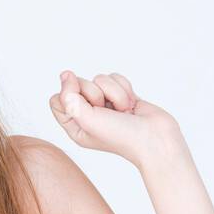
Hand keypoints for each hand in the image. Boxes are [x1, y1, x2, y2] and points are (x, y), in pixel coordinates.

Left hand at [48, 71, 181, 167]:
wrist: (156, 139)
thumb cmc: (121, 136)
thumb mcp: (86, 120)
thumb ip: (69, 97)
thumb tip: (65, 74)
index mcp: (74, 124)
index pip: (56, 99)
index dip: (69, 94)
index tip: (84, 103)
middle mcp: (87, 114)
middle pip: (77, 84)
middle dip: (95, 93)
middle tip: (108, 111)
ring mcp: (106, 104)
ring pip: (99, 79)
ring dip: (114, 92)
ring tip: (123, 110)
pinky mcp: (121, 96)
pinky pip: (115, 77)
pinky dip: (125, 88)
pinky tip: (132, 105)